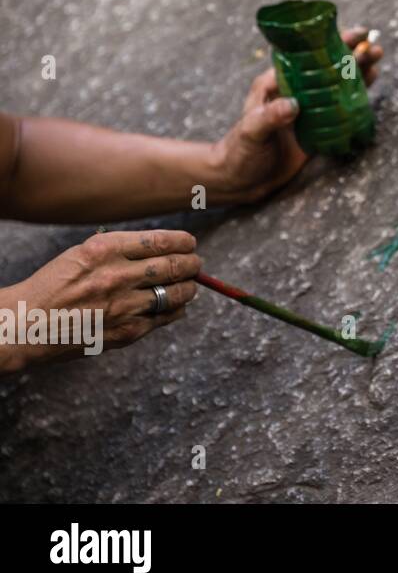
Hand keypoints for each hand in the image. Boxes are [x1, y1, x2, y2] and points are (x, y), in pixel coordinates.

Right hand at [0, 230, 199, 372]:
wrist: (25, 325)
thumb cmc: (54, 286)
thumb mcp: (82, 253)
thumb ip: (121, 249)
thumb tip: (163, 247)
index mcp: (105, 250)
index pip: (162, 241)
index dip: (184, 242)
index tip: (189, 244)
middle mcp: (117, 276)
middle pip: (175, 266)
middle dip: (193, 264)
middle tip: (195, 264)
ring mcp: (123, 305)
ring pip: (178, 293)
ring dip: (189, 287)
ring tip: (189, 284)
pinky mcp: (126, 331)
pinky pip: (166, 317)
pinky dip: (176, 309)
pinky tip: (174, 306)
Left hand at [207, 28, 382, 204]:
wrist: (242, 180)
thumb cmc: (239, 152)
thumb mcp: (250, 132)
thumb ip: (269, 117)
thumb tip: (294, 104)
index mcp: (277, 83)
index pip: (307, 57)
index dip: (329, 44)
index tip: (351, 36)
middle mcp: (295, 91)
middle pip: (327, 67)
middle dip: (351, 55)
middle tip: (374, 47)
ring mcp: (309, 110)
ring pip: (337, 85)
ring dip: (357, 73)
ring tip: (377, 62)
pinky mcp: (318, 128)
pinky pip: (340, 109)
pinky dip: (356, 99)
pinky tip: (370, 90)